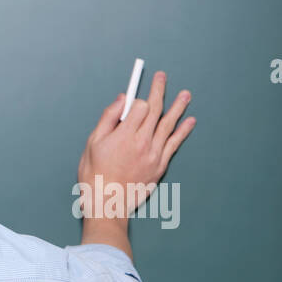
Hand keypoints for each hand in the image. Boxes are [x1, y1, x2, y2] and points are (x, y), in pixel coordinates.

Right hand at [77, 70, 194, 219]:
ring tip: (185, 94)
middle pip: (155, 109)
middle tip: (162, 78)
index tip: (134, 98)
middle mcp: (143, 141)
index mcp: (125, 134)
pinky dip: (183, 131)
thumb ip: (107, 119)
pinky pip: (175, 143)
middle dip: (159, 90)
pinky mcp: (160, 165)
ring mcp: (154, 153)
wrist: (107, 203)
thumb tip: (121, 100)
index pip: (139, 107)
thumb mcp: (92, 144)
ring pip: (169, 124)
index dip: (136, 100)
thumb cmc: (95, 175)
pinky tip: (189, 121)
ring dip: (178, 106)